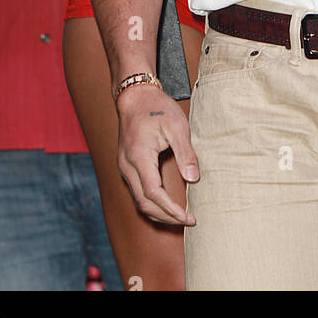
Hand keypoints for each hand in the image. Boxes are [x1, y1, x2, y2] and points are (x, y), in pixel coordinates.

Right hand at [116, 84, 198, 226]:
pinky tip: (167, 203)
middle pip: (144, 203)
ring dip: (158, 212)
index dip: (170, 209)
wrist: (135, 96)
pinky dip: (152, 202)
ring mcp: (124, 167)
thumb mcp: (177, 126)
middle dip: (166, 216)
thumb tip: (193, 179)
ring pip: (138, 200)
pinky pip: (137, 192)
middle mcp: (127, 166)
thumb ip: (185, 153)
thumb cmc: (156, 108)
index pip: (153, 193)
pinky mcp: (126, 166)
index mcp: (139, 156)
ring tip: (180, 216)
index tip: (188, 217)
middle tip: (188, 220)